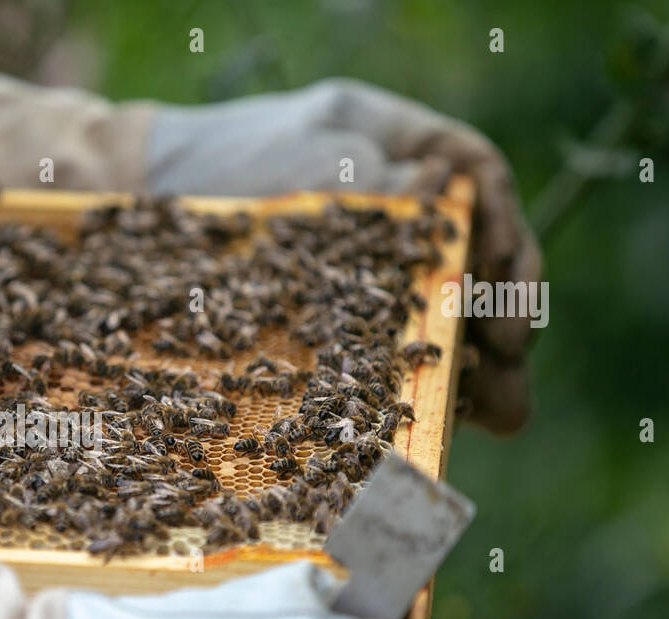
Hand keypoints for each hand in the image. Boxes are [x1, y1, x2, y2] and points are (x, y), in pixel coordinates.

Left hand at [147, 78, 541, 432]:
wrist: (158, 196)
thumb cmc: (230, 163)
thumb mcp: (303, 158)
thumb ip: (372, 179)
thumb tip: (439, 191)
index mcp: (409, 151)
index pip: (481, 183)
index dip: (503, 226)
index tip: (498, 268)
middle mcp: (409, 212)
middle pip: (481, 259)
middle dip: (506, 310)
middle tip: (511, 354)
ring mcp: (384, 269)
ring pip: (452, 315)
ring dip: (485, 365)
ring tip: (503, 413)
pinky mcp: (353, 322)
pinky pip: (403, 354)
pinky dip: (428, 384)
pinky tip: (449, 417)